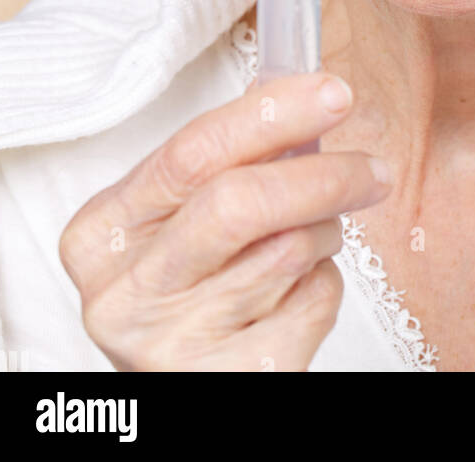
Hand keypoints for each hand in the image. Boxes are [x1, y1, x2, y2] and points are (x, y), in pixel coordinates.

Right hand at [58, 71, 389, 370]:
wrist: (195, 380)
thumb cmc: (193, 285)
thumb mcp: (183, 218)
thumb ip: (228, 160)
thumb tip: (302, 94)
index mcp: (102, 233)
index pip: (191, 152)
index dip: (270, 115)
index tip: (332, 92)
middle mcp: (122, 294)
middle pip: (238, 204)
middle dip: (321, 176)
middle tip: (371, 168)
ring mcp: (169, 346)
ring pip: (286, 252)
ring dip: (324, 232)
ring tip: (315, 235)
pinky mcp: (227, 381)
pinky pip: (310, 304)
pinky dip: (324, 286)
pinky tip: (299, 292)